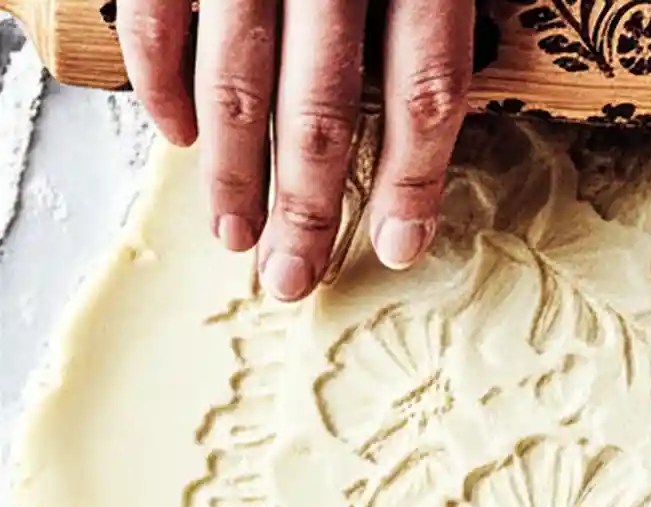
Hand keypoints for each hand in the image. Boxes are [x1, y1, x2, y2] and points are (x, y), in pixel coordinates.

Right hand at [117, 0, 473, 301]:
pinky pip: (156, 20)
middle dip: (306, 206)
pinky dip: (162, 86)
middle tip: (293, 276)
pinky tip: (179, 139)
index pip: (425, 92)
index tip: (397, 248)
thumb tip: (430, 115)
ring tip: (235, 235)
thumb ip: (434, 20)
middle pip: (322, 109)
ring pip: (236, 81)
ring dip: (233, 171)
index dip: (413, 179)